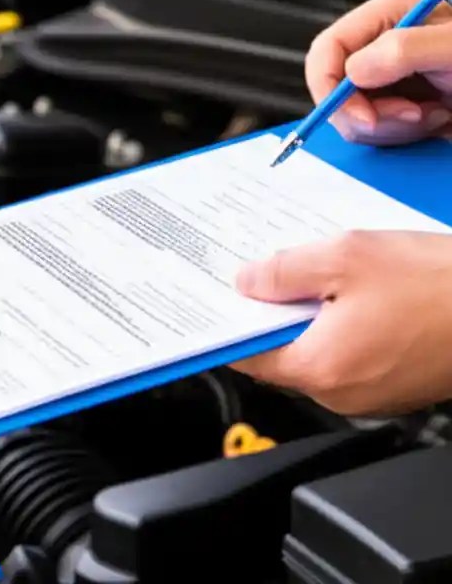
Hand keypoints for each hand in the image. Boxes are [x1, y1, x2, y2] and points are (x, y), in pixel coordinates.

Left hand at [231, 230, 451, 415]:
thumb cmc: (440, 286)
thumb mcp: (347, 257)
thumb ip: (283, 272)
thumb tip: (246, 283)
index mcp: (319, 368)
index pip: (245, 356)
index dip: (231, 322)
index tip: (222, 298)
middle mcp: (341, 394)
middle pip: (281, 354)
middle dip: (275, 313)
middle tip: (276, 272)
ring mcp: (373, 395)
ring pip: (319, 354)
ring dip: (314, 318)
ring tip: (327, 276)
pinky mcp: (399, 386)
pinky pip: (354, 357)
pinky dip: (347, 327)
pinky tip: (363, 295)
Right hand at [307, 0, 451, 144]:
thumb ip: (404, 51)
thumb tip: (354, 70)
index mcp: (389, 14)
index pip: (327, 50)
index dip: (332, 88)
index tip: (363, 116)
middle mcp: (380, 43)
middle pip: (336, 89)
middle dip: (370, 114)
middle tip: (415, 117)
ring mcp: (387, 76)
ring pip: (352, 115)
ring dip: (391, 127)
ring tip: (434, 116)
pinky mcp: (395, 103)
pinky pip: (373, 130)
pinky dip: (400, 136)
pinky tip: (432, 123)